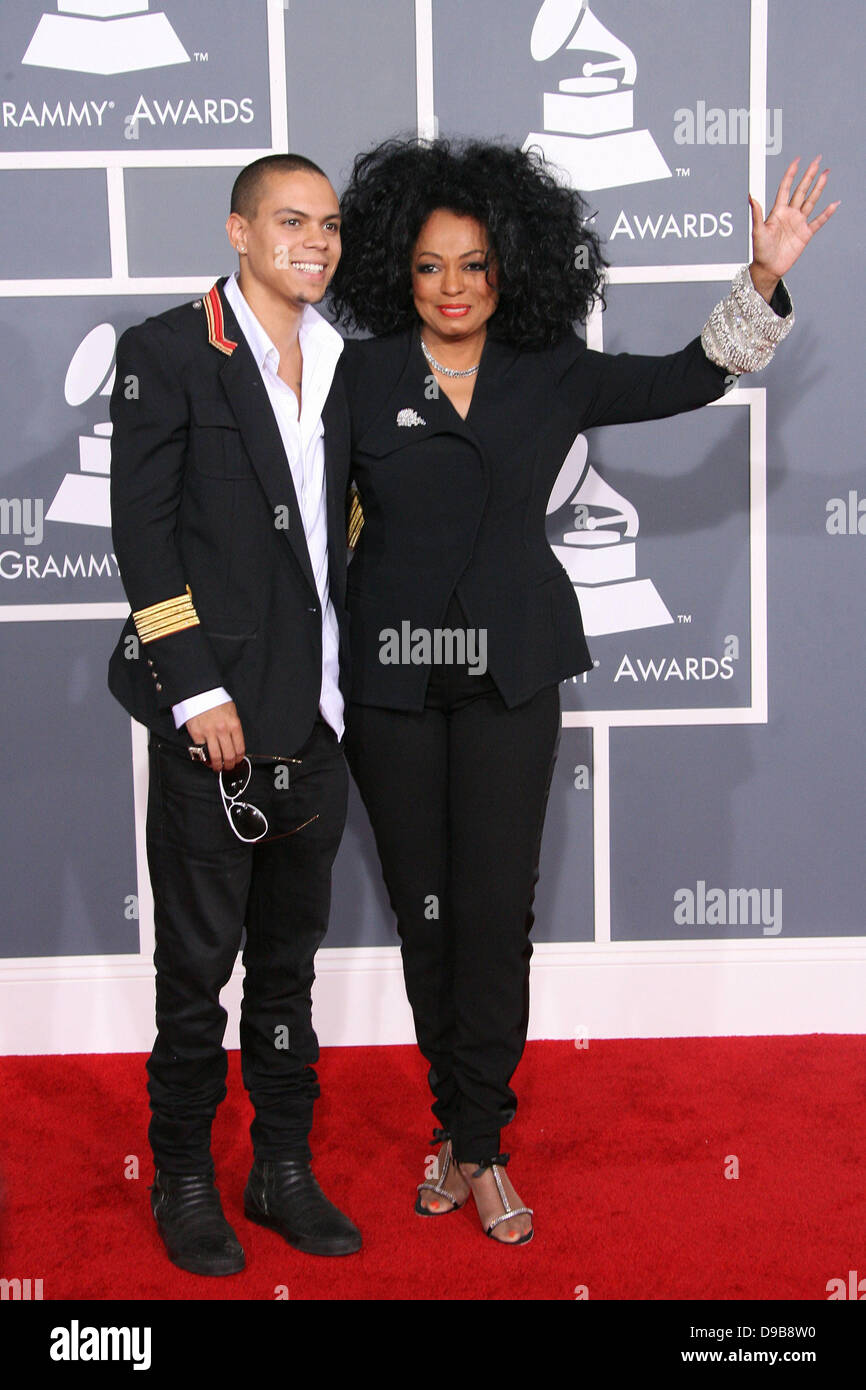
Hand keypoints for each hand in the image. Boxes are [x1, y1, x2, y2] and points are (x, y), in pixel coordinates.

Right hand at [186, 700, 244, 771]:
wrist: (199, 693)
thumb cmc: (215, 701)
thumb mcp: (231, 711)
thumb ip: (234, 727)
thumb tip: (236, 743)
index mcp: (234, 724)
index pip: (240, 748)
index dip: (239, 758)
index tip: (237, 761)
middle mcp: (222, 730)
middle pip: (229, 755)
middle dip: (230, 765)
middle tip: (228, 767)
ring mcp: (209, 733)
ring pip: (216, 756)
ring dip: (218, 766)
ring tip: (218, 767)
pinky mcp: (197, 734)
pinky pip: (202, 751)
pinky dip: (205, 758)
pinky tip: (207, 760)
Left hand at [748, 155, 839, 299]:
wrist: (768, 268)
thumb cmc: (760, 251)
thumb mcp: (757, 231)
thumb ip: (757, 213)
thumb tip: (750, 196)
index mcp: (777, 211)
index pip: (786, 188)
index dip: (791, 174)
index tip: (797, 160)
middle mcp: (789, 214)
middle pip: (802, 190)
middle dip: (809, 175)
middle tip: (817, 160)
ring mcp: (798, 223)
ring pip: (811, 201)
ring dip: (818, 188)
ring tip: (826, 174)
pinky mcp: (805, 234)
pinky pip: (818, 221)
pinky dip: (826, 213)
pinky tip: (833, 204)